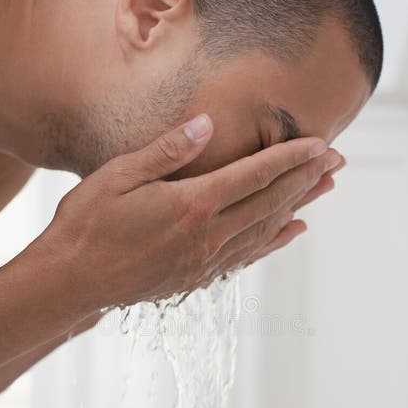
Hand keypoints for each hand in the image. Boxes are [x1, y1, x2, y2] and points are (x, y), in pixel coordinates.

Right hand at [40, 113, 342, 312]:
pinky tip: (292, 231)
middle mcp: (207, 236)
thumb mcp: (118, 176)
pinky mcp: (196, 277)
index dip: (291, 158)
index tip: (322, 144)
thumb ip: (166, 151)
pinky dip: (274, 241)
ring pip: (265, 229)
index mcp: (191, 205)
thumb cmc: (85, 224)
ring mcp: (204, 261)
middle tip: (338, 162)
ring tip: (325, 190)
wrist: (69, 283)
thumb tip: (207, 124)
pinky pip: (248, 257)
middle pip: (270, 202)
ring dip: (298, 207)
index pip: (255, 175)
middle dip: (306, 179)